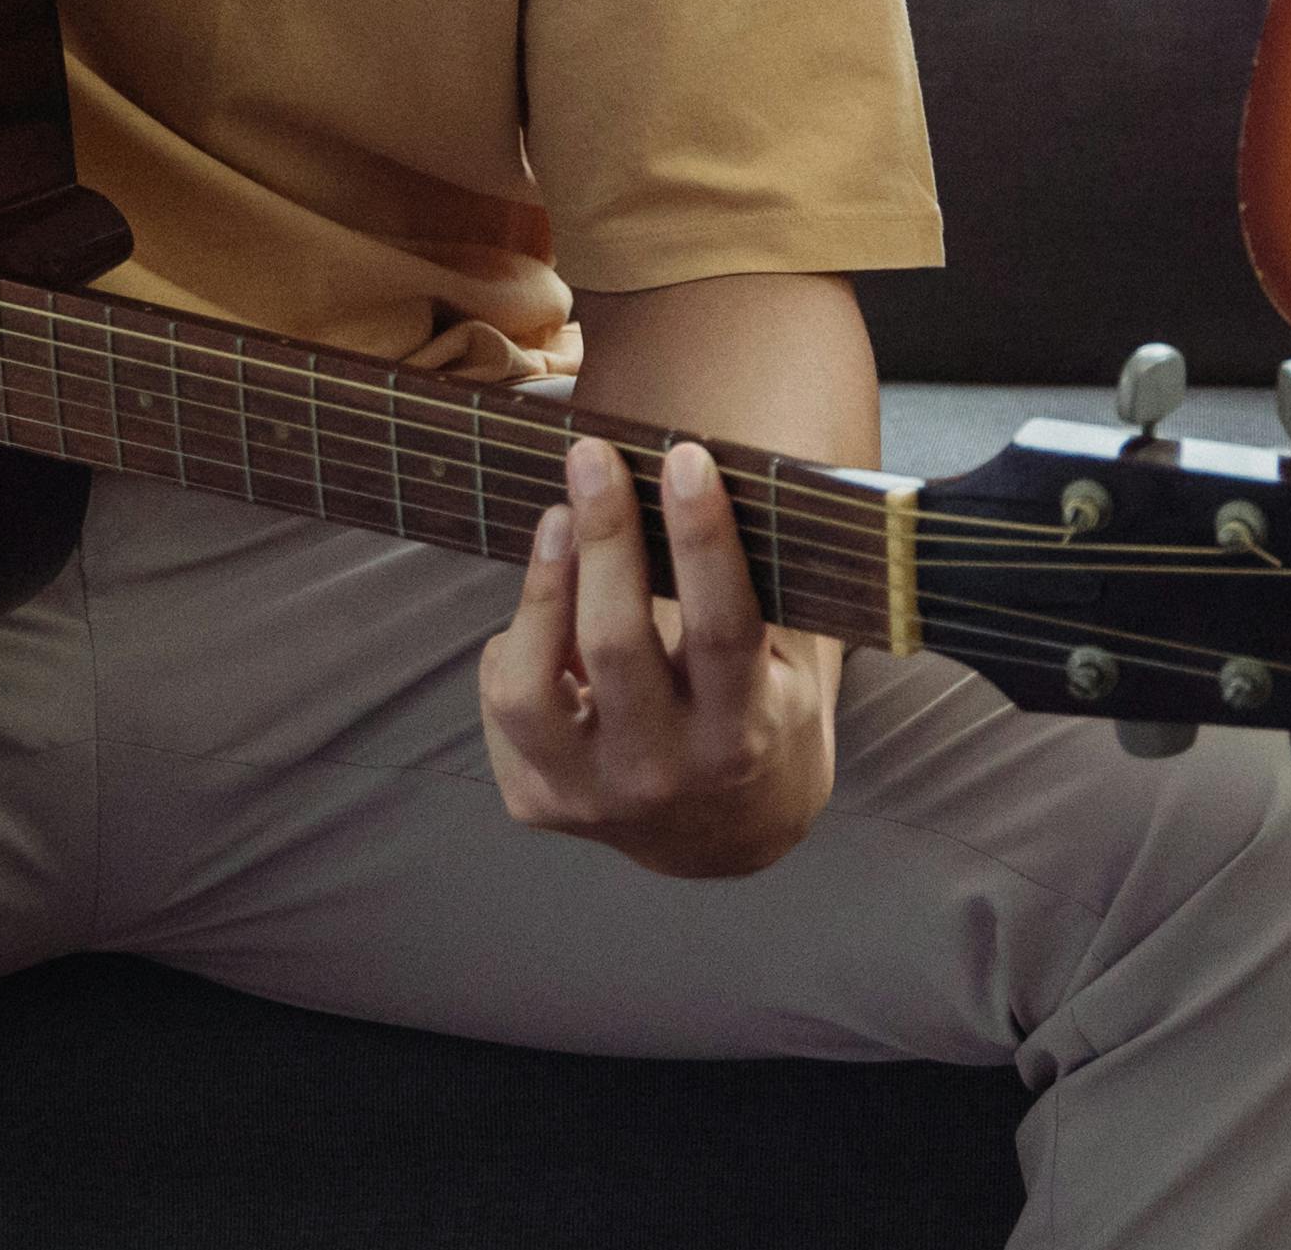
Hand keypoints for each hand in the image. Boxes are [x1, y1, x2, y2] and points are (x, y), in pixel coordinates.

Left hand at [478, 436, 840, 878]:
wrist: (731, 835)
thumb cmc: (760, 712)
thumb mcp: (787, 663)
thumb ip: (755, 587)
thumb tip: (702, 469)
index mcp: (741, 733)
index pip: (721, 627)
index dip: (701, 538)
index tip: (684, 457)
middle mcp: (664, 773)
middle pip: (616, 643)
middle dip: (604, 535)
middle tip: (593, 455)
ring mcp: (591, 795)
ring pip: (531, 689)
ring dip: (542, 586)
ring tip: (556, 518)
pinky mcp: (538, 803)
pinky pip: (503, 705)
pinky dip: (516, 642)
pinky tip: (547, 605)